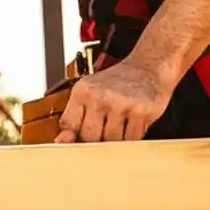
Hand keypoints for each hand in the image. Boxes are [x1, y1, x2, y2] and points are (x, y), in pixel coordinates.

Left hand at [54, 61, 173, 142]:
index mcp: (83, 91)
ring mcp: (121, 104)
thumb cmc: (116, 82)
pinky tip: (132, 124)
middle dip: (96, 140)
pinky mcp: (142, 112)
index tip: (79, 137)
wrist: (148, 67)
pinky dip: (132, 137)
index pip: (69, 126)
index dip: (74, 137)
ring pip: (112, 142)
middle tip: (104, 131)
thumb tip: (61, 141)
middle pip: (90, 138)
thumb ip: (74, 117)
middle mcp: (100, 96)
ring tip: (119, 125)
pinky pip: (133, 139)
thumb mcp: (89, 92)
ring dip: (116, 141)